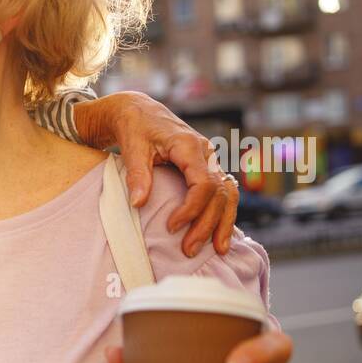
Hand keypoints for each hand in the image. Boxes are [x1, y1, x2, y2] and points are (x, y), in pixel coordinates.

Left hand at [75, 91, 238, 257]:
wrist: (140, 111)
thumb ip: (137, 175)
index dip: (191, 209)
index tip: (171, 227)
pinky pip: (224, 193)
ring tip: (218, 250)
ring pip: (229, 194)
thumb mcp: (132, 147)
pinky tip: (220, 235)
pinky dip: (224, 214)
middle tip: (189, 249)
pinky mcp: (207, 168)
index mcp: (189, 145)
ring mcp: (210, 160)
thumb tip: (138, 204)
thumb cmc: (135, 128)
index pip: (204, 183)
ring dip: (223, 222)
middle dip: (207, 224)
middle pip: (219, 193)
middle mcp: (206, 152)